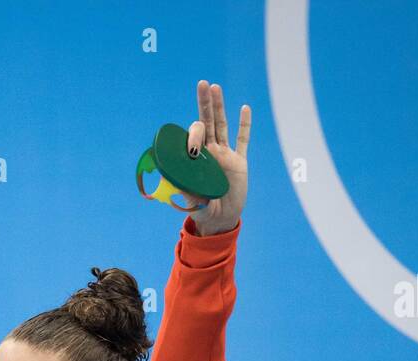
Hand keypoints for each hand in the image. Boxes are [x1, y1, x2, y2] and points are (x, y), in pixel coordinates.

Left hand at [180, 80, 250, 234]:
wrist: (220, 219)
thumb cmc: (202, 210)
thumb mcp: (192, 201)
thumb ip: (185, 190)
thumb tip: (173, 179)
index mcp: (195, 160)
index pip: (194, 137)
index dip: (194, 135)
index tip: (195, 144)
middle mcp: (209, 153)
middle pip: (207, 122)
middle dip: (204, 103)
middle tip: (203, 84)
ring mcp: (224, 155)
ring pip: (222, 125)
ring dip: (219, 106)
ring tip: (215, 87)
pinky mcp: (239, 161)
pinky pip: (242, 140)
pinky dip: (244, 125)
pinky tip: (245, 108)